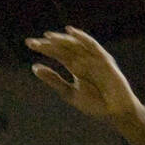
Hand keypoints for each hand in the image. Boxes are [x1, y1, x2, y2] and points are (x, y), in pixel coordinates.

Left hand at [25, 26, 141, 120]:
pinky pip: (92, 45)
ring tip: (47, 37)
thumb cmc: (95, 103)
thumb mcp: (69, 92)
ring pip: (75, 44)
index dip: (44, 48)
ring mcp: (94, 58)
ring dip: (61, 39)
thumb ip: (53, 80)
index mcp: (75, 66)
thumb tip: (34, 67)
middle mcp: (83, 59)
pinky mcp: (104, 59)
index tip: (29, 44)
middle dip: (48, 43)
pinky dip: (82, 37)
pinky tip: (70, 32)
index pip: (57, 53)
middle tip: (32, 42)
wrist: (115, 111)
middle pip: (63, 47)